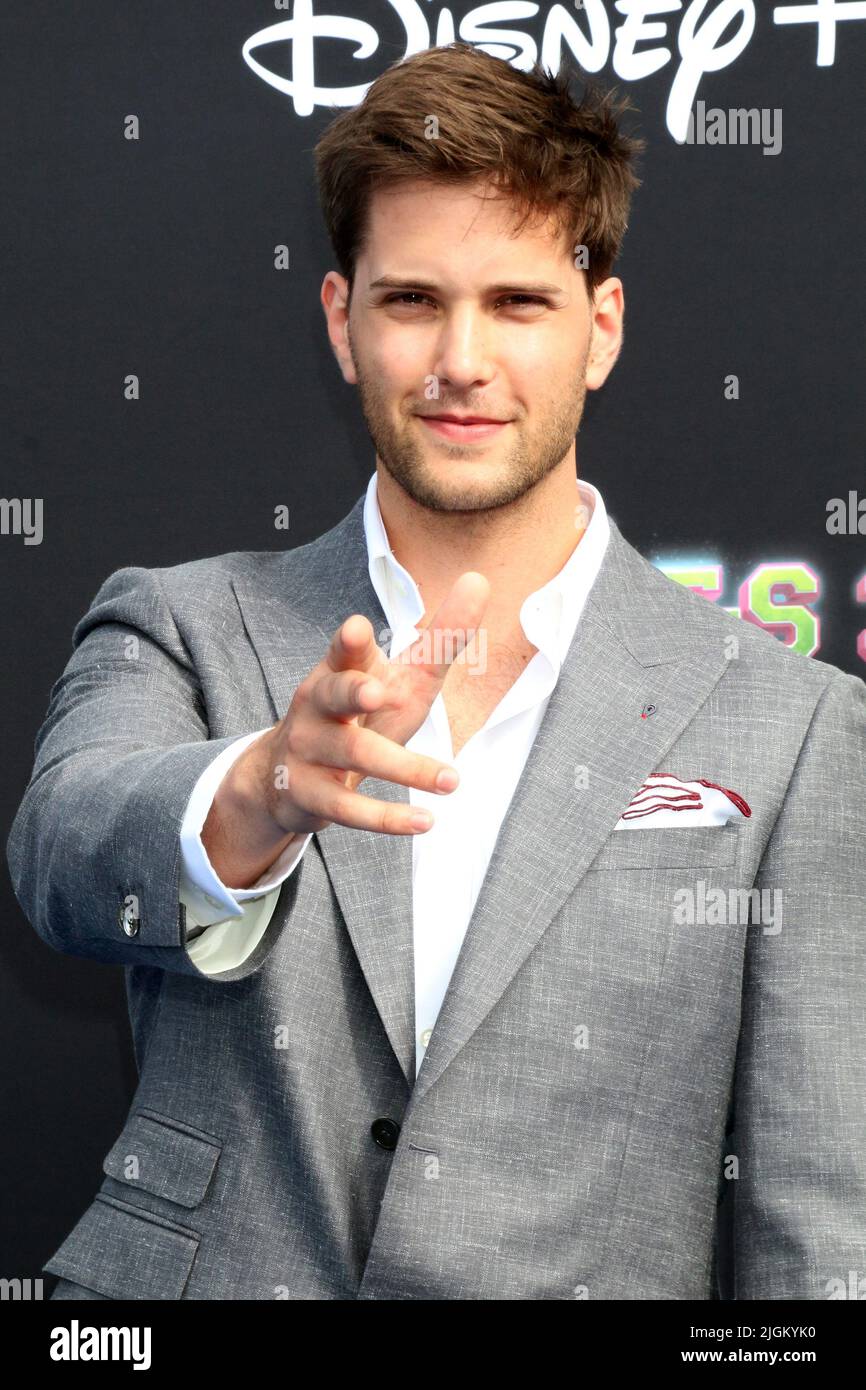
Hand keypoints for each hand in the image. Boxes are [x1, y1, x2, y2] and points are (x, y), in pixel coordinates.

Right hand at [201, 572, 489, 886]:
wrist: (287, 778)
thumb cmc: (359, 717)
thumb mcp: (400, 679)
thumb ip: (439, 639)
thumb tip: (480, 579)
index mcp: (338, 671)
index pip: (342, 652)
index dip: (349, 643)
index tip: (357, 629)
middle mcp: (317, 707)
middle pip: (332, 695)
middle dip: (353, 691)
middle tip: (382, 692)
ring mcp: (310, 751)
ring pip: (355, 756)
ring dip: (405, 769)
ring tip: (452, 780)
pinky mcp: (311, 796)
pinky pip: (350, 810)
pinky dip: (388, 818)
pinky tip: (425, 821)